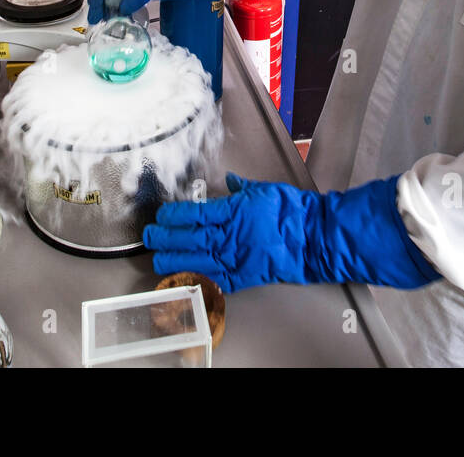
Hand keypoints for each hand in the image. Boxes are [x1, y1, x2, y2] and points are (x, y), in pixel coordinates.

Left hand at [143, 173, 439, 292]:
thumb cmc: (293, 213)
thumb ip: (243, 188)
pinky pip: (217, 281)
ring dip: (175, 260)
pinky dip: (199, 282)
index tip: (161, 216)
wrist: (314, 238)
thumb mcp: (265, 190)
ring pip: (197, 260)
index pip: (195, 214)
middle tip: (149, 237)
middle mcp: (231, 235)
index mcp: (234, 211)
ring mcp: (237, 257)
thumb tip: (230, 181)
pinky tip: (184, 281)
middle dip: (166, 238)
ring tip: (158, 260)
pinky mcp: (245, 275)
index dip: (174, 217)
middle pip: (190, 238)